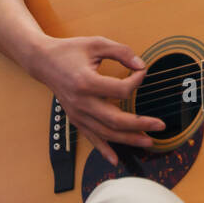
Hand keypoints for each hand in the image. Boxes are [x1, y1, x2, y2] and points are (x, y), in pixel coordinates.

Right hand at [28, 34, 165, 165]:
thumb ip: (121, 52)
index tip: (142, 72)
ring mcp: (77, 114)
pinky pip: (91, 137)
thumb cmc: (70, 50)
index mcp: (86, 81)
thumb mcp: (96, 43)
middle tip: (159, 126)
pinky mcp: (75, 119)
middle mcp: (81, 102)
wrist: (44, 61)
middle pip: (115, 120)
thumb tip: (141, 65)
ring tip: (148, 141)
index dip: (136, 81)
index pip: (120, 90)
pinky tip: (115, 159)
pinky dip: (104, 149)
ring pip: (106, 133)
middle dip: (140, 125)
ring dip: (128, 139)